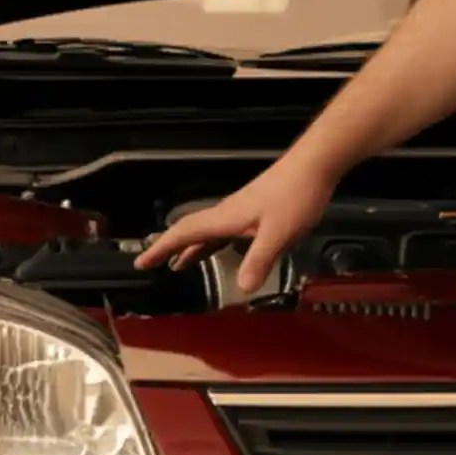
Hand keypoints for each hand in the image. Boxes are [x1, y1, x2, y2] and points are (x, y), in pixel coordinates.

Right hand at [133, 160, 335, 291]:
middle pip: (191, 230)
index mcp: (226, 217)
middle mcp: (228, 213)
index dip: (162, 247)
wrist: (314, 165)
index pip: (185, 232)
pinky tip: (220, 250)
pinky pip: (224, 230)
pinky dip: (214, 242)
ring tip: (180, 264)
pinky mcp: (255, 210)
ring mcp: (241, 210)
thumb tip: (241, 289)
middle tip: (152, 264)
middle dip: (170, 247)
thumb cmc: (295, 196)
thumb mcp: (278, 234)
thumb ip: (259, 260)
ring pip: (208, 231)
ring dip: (191, 247)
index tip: (141, 262)